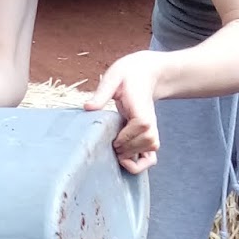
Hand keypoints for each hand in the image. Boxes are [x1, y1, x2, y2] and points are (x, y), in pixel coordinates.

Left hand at [86, 50, 165, 173]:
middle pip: (146, 143)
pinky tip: (125, 161)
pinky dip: (140, 165)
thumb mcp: (113, 77)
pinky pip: (150, 158)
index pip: (142, 125)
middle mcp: (150, 123)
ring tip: (116, 151)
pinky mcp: (148, 136)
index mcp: (142, 108)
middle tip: (111, 145)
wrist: (146, 73)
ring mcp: (151, 131)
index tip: (113, 137)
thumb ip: (102, 92)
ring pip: (150, 153)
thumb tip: (88, 107)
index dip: (126, 136)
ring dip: (132, 157)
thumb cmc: (128, 74)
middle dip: (127, 149)